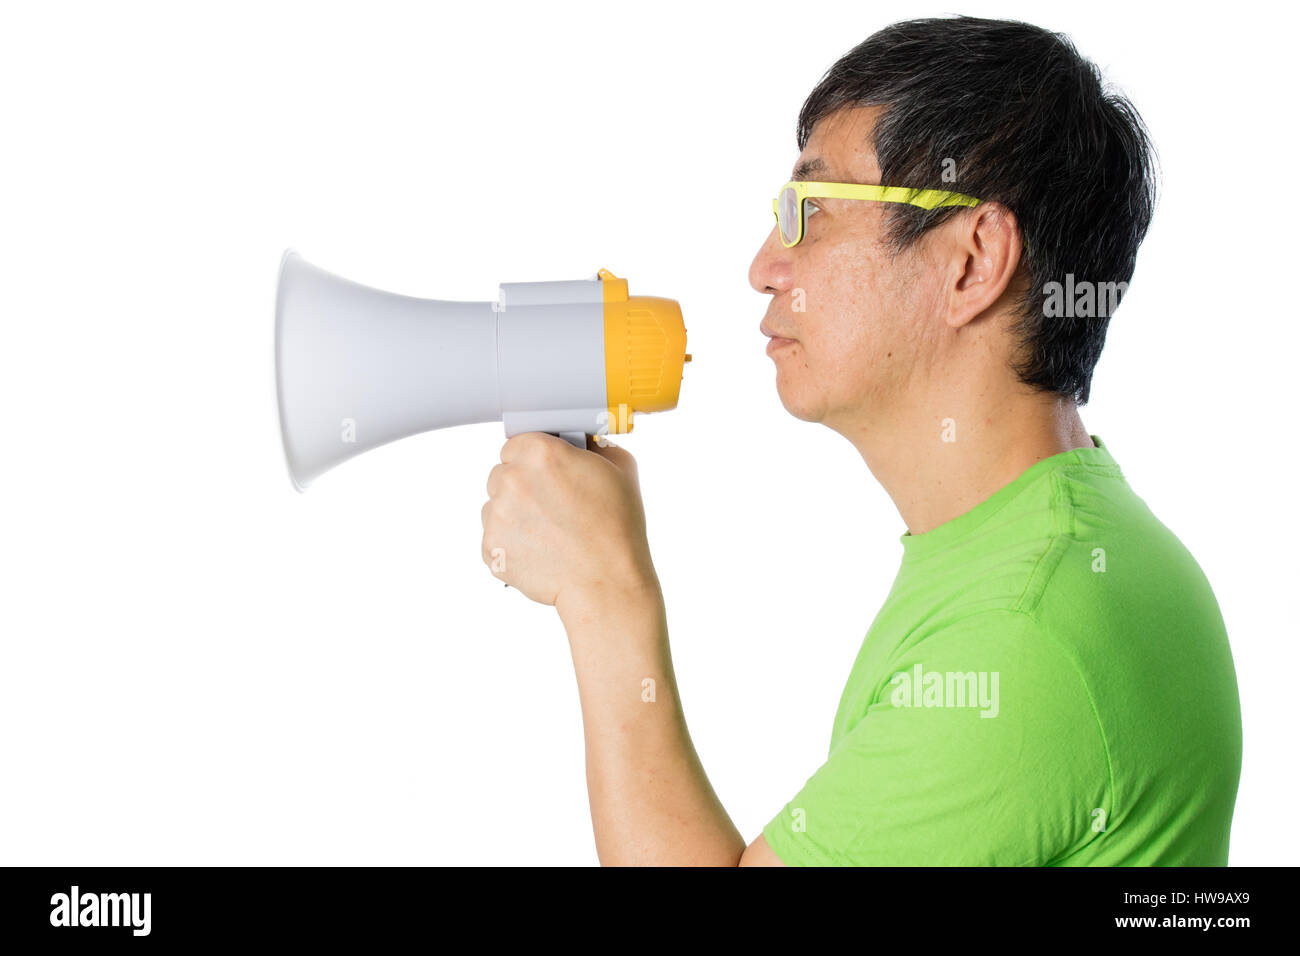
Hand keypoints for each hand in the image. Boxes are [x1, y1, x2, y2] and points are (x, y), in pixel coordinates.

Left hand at [481, 433, 656, 612]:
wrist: (607, 583)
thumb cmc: (618, 528)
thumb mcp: (621, 468)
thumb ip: (593, 445)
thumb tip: (580, 440)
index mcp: (540, 452)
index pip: (515, 444)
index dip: (532, 460)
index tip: (545, 475)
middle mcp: (512, 479)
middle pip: (501, 474)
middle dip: (522, 487)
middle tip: (551, 506)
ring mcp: (497, 515)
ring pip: (495, 507)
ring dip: (514, 515)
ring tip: (549, 532)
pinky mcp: (490, 548)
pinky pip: (494, 538)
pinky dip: (512, 545)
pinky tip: (541, 550)